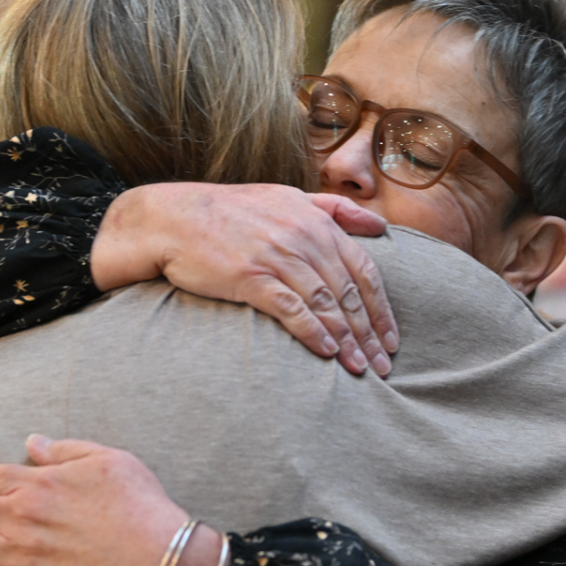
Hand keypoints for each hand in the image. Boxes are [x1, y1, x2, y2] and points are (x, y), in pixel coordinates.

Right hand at [90, 183, 397, 376]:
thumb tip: (379, 225)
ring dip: (347, 340)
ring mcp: (277, 256)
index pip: (364, 269)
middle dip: (370, 334)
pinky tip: (327, 353)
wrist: (174, 217)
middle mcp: (303, 237)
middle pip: (349, 293)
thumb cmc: (232, 210)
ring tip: (360, 369)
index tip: (391, 339)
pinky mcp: (251, 276)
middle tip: (383, 367)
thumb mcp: (287, 196)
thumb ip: (335, 209)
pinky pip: (291, 308)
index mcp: (316, 221)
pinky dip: (313, 332)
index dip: (381, 308)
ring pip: (325, 304)